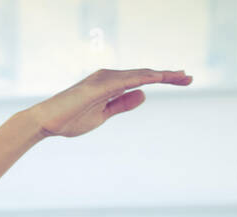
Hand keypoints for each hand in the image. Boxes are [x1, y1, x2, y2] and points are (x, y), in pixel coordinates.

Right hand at [24, 68, 191, 138]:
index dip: (163, 79)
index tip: (182, 80)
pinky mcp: (98, 85)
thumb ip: (122, 104)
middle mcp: (109, 77)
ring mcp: (104, 79)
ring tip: (181, 77)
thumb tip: (144, 95)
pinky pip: (126, 80)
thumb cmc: (70, 119)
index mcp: (111, 84)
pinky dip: (143, 78)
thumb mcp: (103, 114)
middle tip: (190, 77)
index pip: (142, 80)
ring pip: (139, 74)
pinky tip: (158, 78)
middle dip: (168, 75)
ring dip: (161, 75)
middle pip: (145, 74)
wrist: (47, 122)